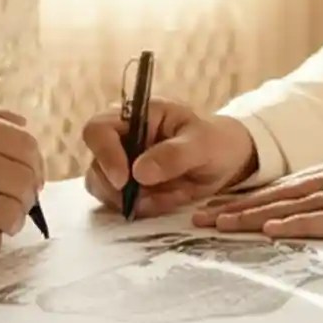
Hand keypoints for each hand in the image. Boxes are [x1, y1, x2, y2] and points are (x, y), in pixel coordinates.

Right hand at [82, 99, 257, 217]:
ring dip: (128, 200)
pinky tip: (163, 202)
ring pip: (101, 186)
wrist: (227, 161)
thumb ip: (174, 155)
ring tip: (165, 198)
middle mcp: (122, 137)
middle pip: (95, 163)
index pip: (99, 129)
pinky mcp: (127, 186)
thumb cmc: (215, 142)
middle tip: (146, 198)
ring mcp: (122, 162)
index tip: (125, 180)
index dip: (105, 154)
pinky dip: (137, 208)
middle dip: (117, 187)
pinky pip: (117, 202)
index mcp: (137, 115)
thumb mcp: (203, 144)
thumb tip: (138, 172)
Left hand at [193, 144, 322, 238]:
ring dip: (253, 215)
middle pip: (284, 189)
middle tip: (196, 216)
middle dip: (237, 204)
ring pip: (298, 201)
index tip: (219, 206)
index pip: (294, 182)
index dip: (253, 195)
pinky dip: (299, 223)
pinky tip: (271, 229)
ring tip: (215, 226)